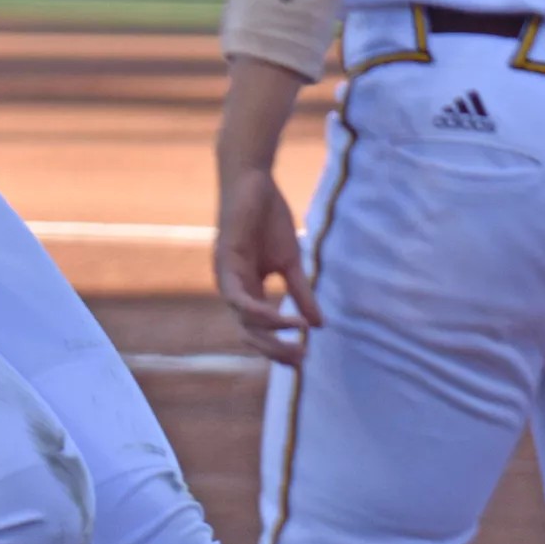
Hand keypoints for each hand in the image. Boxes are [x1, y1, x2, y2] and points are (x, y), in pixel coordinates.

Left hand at [214, 170, 320, 363]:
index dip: (277, 347)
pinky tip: (283, 319)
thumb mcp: (291, 262)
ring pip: (243, 320)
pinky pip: (238, 298)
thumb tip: (318, 326)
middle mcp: (233, 288)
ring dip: (270, 335)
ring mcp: (226, 276)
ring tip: (297, 341)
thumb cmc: (268, 219)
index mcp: (247, 289)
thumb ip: (300, 292)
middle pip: (248, 332)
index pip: (259, 329)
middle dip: (274, 350)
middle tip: (300, 359)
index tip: (303, 360)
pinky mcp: (225, 262)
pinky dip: (260, 313)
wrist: (253, 183)